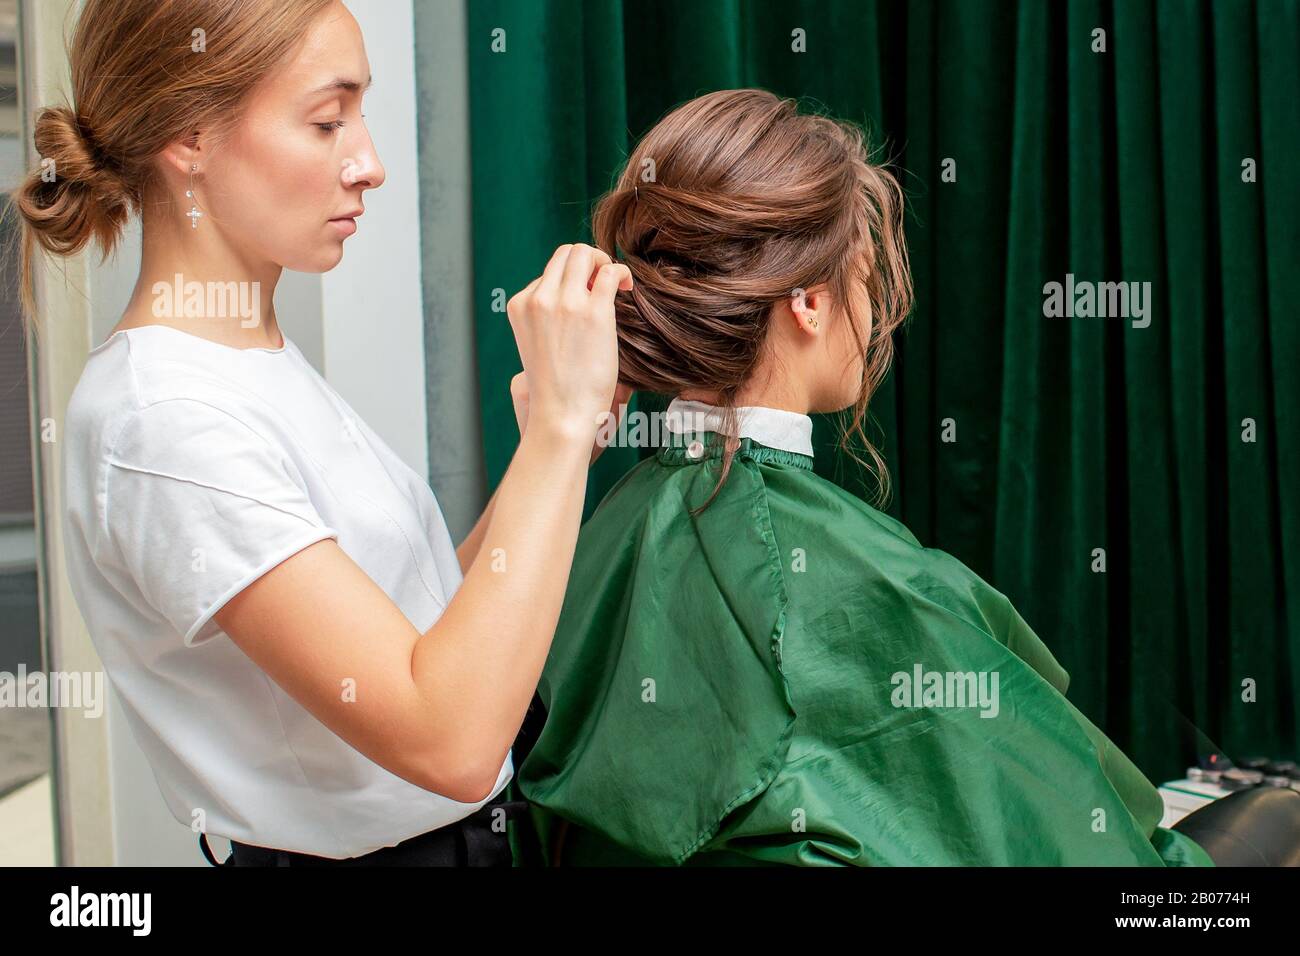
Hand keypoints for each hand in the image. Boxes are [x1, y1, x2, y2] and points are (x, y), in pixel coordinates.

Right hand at [506, 243, 632, 446]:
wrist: (562, 414)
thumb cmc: (556, 388)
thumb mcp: (537, 343)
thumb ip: (548, 316)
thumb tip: (576, 295)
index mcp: (520, 306)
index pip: (548, 273)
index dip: (571, 281)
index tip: (586, 298)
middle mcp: (539, 299)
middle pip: (565, 253)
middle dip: (588, 261)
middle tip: (604, 283)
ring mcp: (565, 303)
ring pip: (584, 253)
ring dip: (604, 262)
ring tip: (616, 284)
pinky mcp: (593, 311)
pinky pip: (610, 271)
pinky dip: (622, 272)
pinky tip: (627, 288)